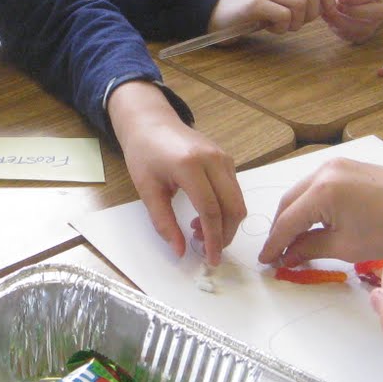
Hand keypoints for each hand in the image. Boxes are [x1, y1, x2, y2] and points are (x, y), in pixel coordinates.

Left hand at [107, 81, 244, 264]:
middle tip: (207, 249)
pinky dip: (226, 209)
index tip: (210, 259)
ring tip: (199, 231)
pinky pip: (235, 191)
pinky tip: (205, 215)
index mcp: (190, 166)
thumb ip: (164, 223)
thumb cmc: (144, 154)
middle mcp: (213, 160)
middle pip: (233, 207)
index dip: (213, 239)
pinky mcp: (227, 159)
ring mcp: (223, 157)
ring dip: (226, 223)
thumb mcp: (147, 190)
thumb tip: (180, 251)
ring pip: (238, 201)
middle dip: (225, 235)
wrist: (151, 123)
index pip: (211, 210)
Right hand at [209, 0, 335, 35]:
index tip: (326, 14)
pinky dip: (282, 28)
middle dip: (313, 11)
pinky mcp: (255, 4)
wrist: (215, 16)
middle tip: (299, 23)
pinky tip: (271, 29)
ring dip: (296, 23)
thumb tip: (325, 5)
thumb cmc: (249, 13)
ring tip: (282, 26)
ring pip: (299, 5)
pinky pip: (284, 16)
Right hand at [258, 157, 382, 266]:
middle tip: (279, 254)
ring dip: (297, 217)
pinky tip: (316, 224)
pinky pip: (320, 186)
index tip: (266, 261)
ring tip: (297, 242)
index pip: (287, 221)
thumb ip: (310, 249)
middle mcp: (324, 171)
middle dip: (282, 229)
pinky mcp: (350, 166)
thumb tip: (289, 255)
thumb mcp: (347, 246)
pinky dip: (313, 206)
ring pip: (303, 193)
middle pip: (290, 203)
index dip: (274, 244)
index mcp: (321, 191)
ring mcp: (337, 165)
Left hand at [324, 0, 382, 42]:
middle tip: (336, 7)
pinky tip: (331, 21)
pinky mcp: (368, 29)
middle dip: (354, 12)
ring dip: (345, 24)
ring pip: (367, 28)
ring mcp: (378, 18)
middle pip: (378, 13)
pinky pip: (358, 36)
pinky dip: (342, 31)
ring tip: (329, 14)